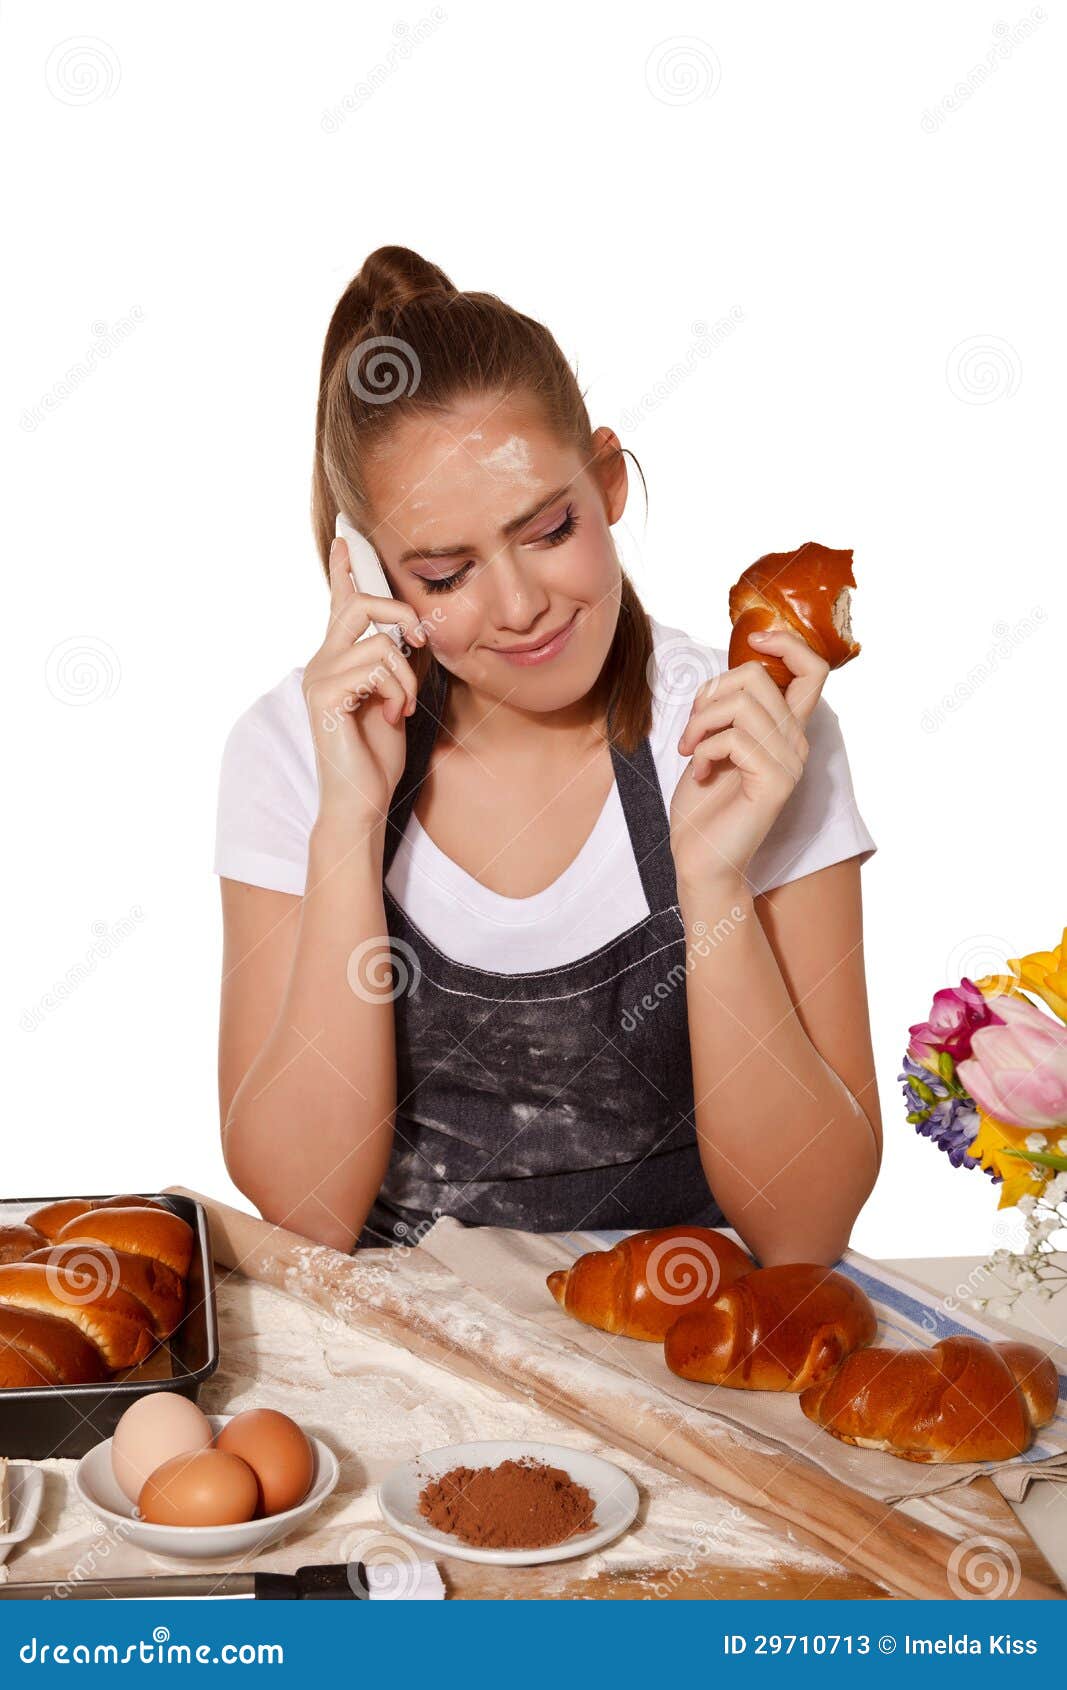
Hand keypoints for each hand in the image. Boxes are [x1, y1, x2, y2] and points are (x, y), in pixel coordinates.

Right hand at [302, 537, 428, 833]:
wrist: (361, 801)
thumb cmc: (376, 757)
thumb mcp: (392, 699)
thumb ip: (392, 666)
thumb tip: (406, 637)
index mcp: (337, 660)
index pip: (340, 605)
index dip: (344, 570)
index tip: (346, 539)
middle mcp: (322, 662)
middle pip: (361, 604)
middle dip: (400, 614)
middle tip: (419, 642)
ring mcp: (320, 678)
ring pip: (380, 644)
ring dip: (406, 678)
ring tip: (400, 707)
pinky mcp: (325, 697)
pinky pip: (376, 669)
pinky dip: (396, 692)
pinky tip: (391, 716)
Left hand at [669, 629, 828, 891]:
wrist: (701, 859)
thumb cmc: (704, 805)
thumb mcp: (715, 743)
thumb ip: (729, 709)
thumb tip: (724, 676)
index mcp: (786, 729)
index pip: (813, 670)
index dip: (787, 643)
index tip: (755, 639)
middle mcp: (796, 742)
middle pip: (757, 677)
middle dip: (709, 694)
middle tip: (692, 729)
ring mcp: (790, 763)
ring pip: (741, 703)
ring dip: (700, 722)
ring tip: (690, 749)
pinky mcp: (775, 783)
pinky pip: (734, 738)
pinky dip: (702, 750)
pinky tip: (697, 773)